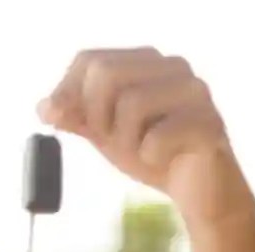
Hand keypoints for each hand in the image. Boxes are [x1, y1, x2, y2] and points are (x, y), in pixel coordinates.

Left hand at [38, 47, 254, 228]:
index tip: (61, 121)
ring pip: (132, 103)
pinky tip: (163, 159)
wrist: (197, 190)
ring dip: (125, 140)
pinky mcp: (209, 122)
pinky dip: (150, 156)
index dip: (66, 92)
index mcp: (144, 62)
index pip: (88, 59)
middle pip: (106, 72)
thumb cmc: (151, 153)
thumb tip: (45, 107)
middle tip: (111, 138)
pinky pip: (157, 137)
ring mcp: (194, 91)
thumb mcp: (104, 133)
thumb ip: (76, 116)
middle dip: (96, 115)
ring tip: (141, 150)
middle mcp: (172, 66)